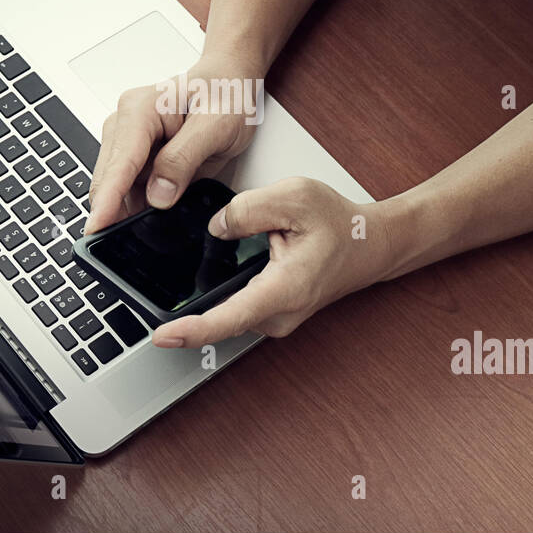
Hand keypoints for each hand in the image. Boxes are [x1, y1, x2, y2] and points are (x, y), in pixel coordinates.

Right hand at [85, 53, 261, 232]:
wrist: (231, 83)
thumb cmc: (225, 94)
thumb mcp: (216, 125)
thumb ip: (184, 159)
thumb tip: (159, 195)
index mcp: (139, 111)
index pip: (117, 163)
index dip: (107, 199)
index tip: (97, 227)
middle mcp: (125, 126)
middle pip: (108, 181)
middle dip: (116, 212)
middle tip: (133, 241)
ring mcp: (128, 143)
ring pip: (117, 189)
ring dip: (131, 210)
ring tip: (155, 226)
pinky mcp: (136, 158)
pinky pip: (130, 189)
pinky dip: (141, 206)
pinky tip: (158, 213)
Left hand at [151, 177, 391, 347]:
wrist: (370, 246)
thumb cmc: (340, 225)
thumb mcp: (295, 196)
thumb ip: (248, 208)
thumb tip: (216, 228)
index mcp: (284, 289)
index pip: (230, 317)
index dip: (192, 330)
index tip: (162, 336)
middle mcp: (278, 314)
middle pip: (219, 315)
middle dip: (192, 300)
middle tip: (183, 275)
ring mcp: (274, 319)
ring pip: (225, 308)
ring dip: (212, 288)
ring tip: (228, 259)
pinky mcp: (269, 315)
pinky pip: (234, 306)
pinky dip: (221, 289)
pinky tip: (224, 265)